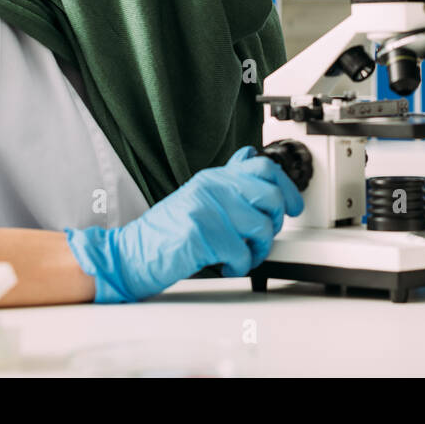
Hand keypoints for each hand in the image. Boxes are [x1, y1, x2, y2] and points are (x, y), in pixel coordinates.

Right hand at [64, 146, 303, 302]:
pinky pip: (241, 252)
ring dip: (258, 251)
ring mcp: (207, 208)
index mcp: (214, 178)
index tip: (293, 206)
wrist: (131, 254)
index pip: (263, 167)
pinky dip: (239, 266)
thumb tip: (251, 157)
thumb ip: (227, 181)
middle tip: (261, 238)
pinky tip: (226, 266)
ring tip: (242, 256)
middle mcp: (213, 187)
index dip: (287, 188)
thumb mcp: (199, 197)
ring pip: (261, 227)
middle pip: (270, 197)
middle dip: (274, 224)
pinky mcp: (202, 233)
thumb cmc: (167, 233)